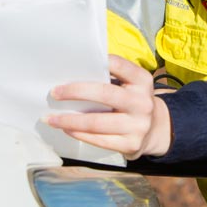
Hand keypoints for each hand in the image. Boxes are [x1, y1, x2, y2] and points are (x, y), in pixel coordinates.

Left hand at [46, 55, 171, 159]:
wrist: (155, 129)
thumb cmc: (132, 100)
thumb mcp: (131, 84)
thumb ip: (112, 77)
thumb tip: (76, 72)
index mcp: (142, 80)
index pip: (119, 65)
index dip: (100, 62)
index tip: (75, 62)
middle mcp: (142, 102)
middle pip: (104, 94)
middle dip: (75, 92)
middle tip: (55, 92)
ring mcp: (138, 125)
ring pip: (97, 122)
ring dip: (70, 120)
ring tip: (51, 118)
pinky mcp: (131, 145)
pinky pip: (99, 140)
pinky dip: (79, 134)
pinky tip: (66, 129)